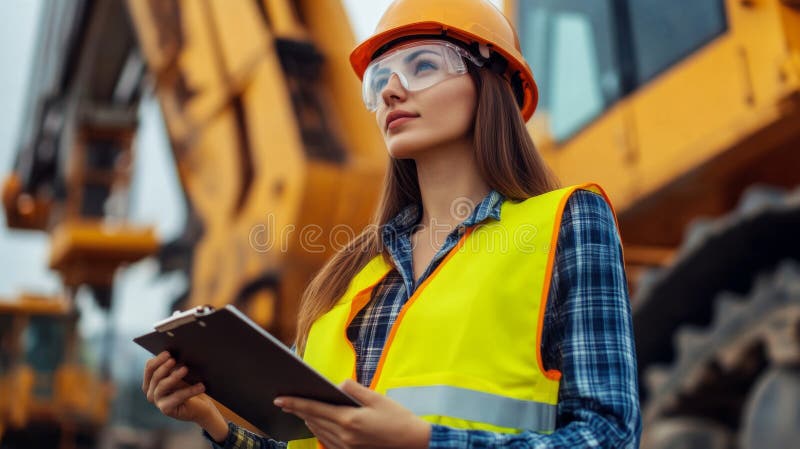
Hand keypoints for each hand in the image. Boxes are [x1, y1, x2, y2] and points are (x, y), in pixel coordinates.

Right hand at [142, 351, 227, 440]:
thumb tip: (177, 354)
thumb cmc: (190, 386)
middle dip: (165, 367)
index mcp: (151, 381)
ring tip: (185, 369)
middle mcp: (151, 392)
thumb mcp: (181, 374)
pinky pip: (177, 397)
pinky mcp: (166, 409)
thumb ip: (175, 365)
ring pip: (162, 386)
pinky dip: (189, 390)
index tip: (168, 353)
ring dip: (174, 376)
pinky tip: (201, 386)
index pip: (150, 367)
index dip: (158, 360)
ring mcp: (158, 401)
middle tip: (174, 359)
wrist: (200, 407)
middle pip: (155, 376)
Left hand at [275, 379, 430, 448]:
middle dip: (297, 410)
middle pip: (313, 421)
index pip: (314, 409)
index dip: (295, 403)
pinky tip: (317, 424)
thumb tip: (337, 385)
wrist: (414, 444)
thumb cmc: (398, 419)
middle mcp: (344, 436)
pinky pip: (327, 441)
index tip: (280, 398)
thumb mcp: (378, 398)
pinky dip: (319, 430)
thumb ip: (354, 389)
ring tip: (298, 410)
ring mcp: (346, 447)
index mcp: (349, 420)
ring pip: (318, 432)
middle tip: (283, 401)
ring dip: (307, 420)